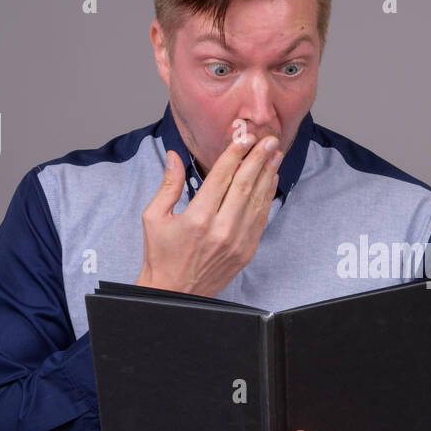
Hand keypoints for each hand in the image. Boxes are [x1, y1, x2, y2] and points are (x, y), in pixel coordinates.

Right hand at [135, 121, 282, 296]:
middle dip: (258, 159)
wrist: (174, 293)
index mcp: (197, 218)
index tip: (245, 137)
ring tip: (276, 154)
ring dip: (268, 174)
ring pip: (257, 200)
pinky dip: (267, 197)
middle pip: (244, 185)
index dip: (235, 154)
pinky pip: (260, 219)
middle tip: (269, 139)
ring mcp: (237, 242)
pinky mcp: (246, 252)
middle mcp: (220, 229)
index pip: (221, 177)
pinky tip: (270, 180)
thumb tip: (175, 155)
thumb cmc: (160, 254)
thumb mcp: (154, 217)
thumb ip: (169, 184)